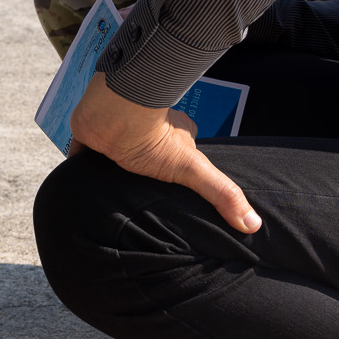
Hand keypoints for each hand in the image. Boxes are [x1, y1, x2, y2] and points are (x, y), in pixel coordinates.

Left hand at [67, 71, 259, 232]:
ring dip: (115, 176)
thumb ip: (222, 193)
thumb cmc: (154, 137)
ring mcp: (116, 136)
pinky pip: (88, 158)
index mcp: (172, 136)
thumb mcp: (193, 169)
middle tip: (143, 205)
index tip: (176, 197)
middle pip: (147, 160)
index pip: (179, 159)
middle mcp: (143, 133)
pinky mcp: (92, 140)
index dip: (178, 175)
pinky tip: (85, 190)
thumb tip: (253, 225)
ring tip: (115, 204)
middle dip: (146, 178)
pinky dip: (87, 170)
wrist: (112, 114)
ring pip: (117, 160)